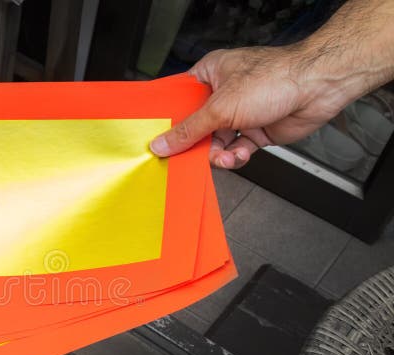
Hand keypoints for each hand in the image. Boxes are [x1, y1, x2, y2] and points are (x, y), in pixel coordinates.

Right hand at [149, 46, 349, 168]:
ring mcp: (239, 114)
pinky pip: (235, 150)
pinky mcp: (255, 131)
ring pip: (216, 143)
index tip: (158, 138)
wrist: (317, 88)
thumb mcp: (220, 108)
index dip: (168, 120)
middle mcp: (223, 94)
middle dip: (196, 145)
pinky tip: (242, 153)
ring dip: (219, 154)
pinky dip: (237, 156)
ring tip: (225, 157)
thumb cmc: (274, 79)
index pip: (179, 99)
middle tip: (190, 157)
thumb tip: (163, 144)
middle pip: (196, 127)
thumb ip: (189, 130)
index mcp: (209, 75)